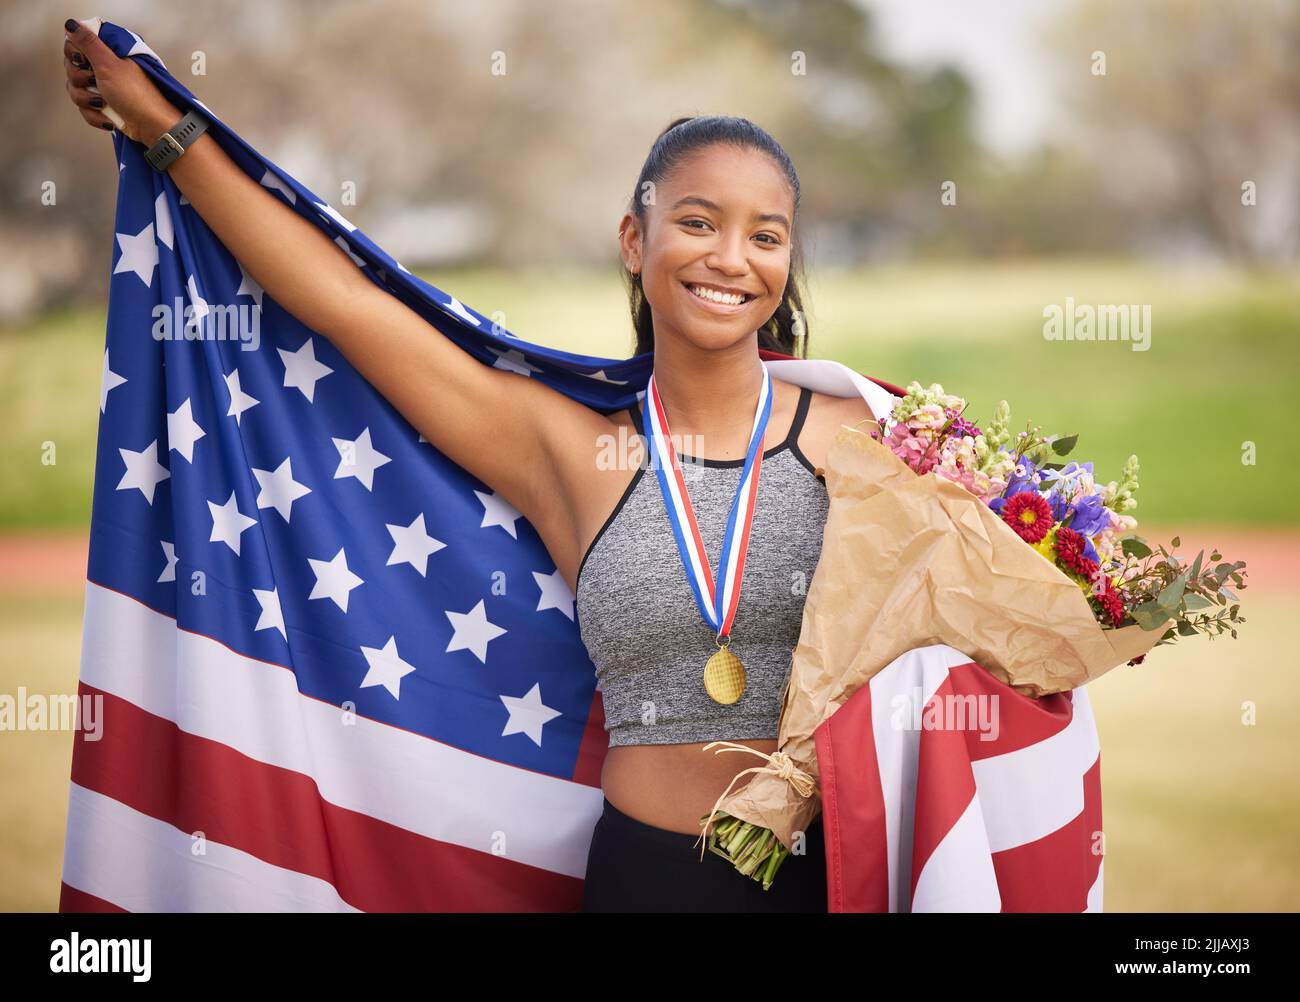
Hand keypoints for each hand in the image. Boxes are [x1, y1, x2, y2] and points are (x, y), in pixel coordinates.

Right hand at [62, 18, 180, 144]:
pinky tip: (108, 119)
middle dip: (80, 80)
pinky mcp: (104, 106)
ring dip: (87, 100)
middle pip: (72, 68)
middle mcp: (105, 68)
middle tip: (95, 83)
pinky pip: (85, 108)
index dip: (74, 54)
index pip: (75, 45)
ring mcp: (104, 87)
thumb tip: (72, 24)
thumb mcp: (109, 65)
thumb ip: (89, 43)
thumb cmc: (136, 95)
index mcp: (108, 53)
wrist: (153, 128)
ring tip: (103, 104)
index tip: (83, 61)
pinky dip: (95, 116)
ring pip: (76, 90)